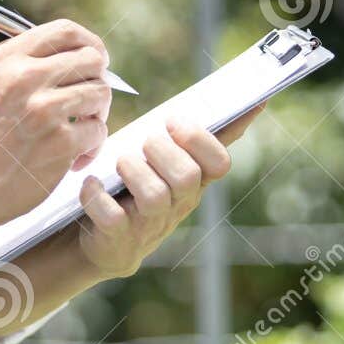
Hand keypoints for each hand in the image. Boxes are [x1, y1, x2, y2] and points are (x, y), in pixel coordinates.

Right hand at [0, 19, 111, 228]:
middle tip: (90, 99)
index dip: (88, 43)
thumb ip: (18, 63)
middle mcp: (26, 78)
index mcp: (7, 60)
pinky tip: (75, 158)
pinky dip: (92, 145)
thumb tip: (66, 53)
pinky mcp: (60, 143)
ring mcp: (45, 110)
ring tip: (80, 130)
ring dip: (97, 113)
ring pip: (100, 93)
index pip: (64, 31)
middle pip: (91, 58)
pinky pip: (98, 130)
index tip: (94, 59)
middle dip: (98, 77)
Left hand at [75, 102, 264, 279]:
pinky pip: (112, 217)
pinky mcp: (118, 240)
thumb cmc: (136, 188)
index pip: (219, 163)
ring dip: (133, 170)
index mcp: (193, 183)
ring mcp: (149, 225)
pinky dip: (97, 195)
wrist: (102, 241)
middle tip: (144, 142)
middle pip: (187, 176)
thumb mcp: (168, 162)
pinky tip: (91, 184)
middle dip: (162, 150)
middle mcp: (177, 206)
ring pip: (154, 196)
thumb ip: (198, 138)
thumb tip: (253, 102)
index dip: (200, 140)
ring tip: (120, 162)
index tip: (174, 123)